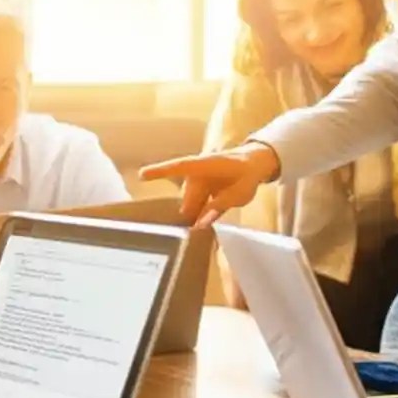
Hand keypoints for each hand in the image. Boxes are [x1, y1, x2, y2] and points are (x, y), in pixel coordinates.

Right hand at [137, 143, 279, 227]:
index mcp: (204, 165)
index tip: (141, 176)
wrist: (256, 162)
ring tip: (205, 229)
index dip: (160, 172)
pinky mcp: (201, 186)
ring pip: (192, 204)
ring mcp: (198, 179)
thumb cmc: (248, 173)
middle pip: (188, 199)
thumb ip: (220, 206)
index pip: (178, 167)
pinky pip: (196, 203)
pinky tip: (206, 222)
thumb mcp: (240, 193)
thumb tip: (200, 223)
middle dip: (191, 216)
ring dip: (197, 215)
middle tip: (195, 235)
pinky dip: (201, 212)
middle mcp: (197, 171)